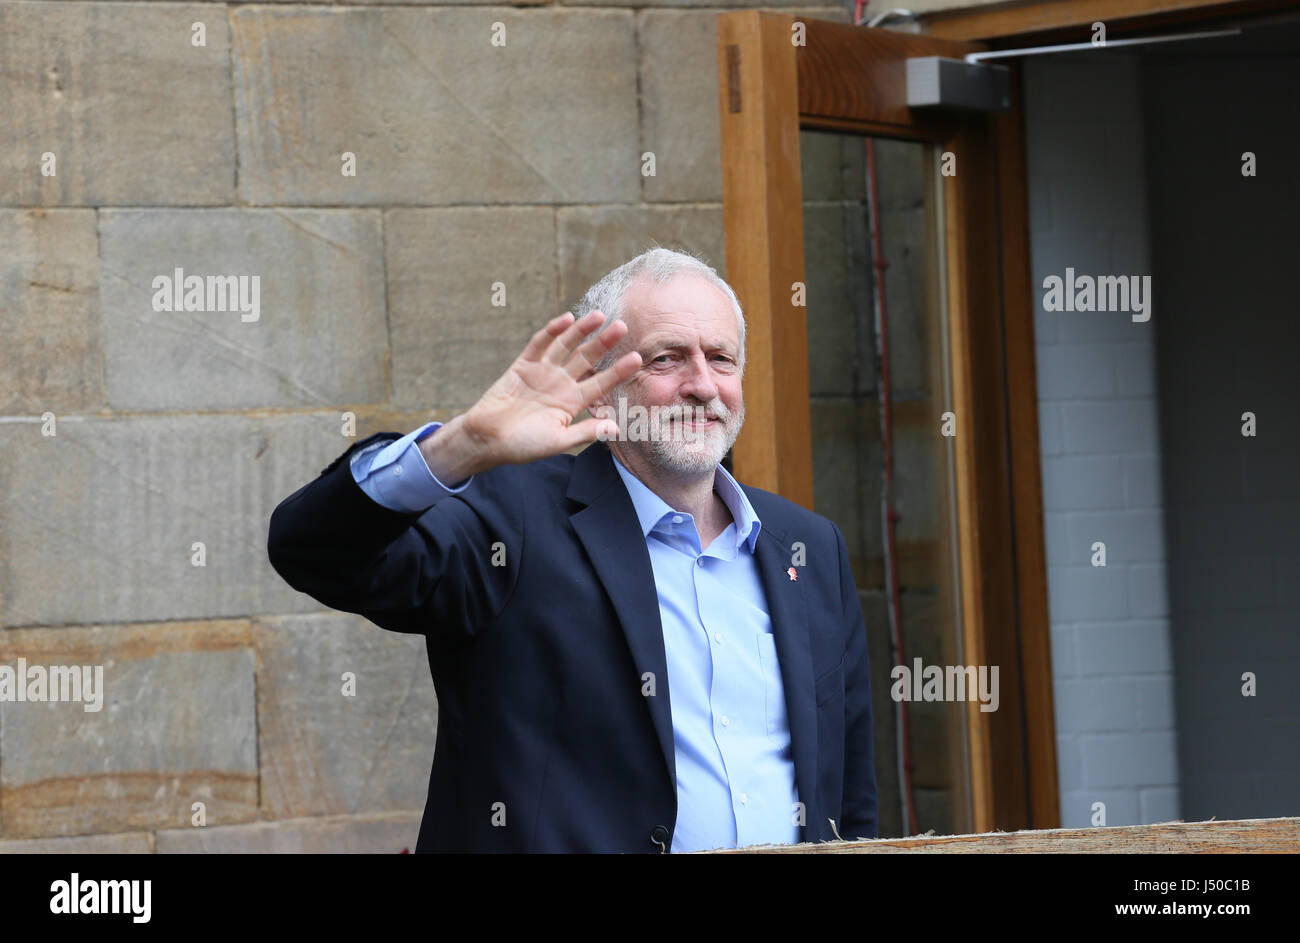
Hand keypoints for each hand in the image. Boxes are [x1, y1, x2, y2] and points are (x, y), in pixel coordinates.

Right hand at [420, 310, 640, 481]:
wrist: (486, 439)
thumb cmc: (522, 445)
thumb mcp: (557, 441)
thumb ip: (585, 432)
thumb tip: (615, 428)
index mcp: (572, 403)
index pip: (601, 383)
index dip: (618, 371)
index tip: (637, 358)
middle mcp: (560, 384)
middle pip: (587, 359)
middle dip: (604, 343)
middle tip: (623, 326)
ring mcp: (542, 372)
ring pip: (566, 347)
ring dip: (581, 331)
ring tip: (599, 316)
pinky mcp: (522, 365)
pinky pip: (540, 345)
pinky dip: (552, 332)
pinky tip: (566, 320)